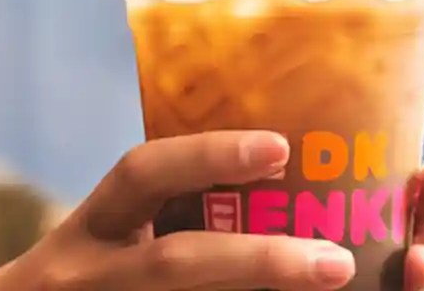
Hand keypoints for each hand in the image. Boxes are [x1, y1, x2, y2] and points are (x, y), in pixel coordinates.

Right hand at [0, 131, 423, 290]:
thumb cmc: (84, 270)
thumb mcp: (103, 231)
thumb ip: (163, 205)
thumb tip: (278, 169)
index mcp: (92, 227)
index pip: (141, 176)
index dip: (207, 157)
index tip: (278, 146)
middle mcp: (92, 273)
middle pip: (177, 266)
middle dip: (260, 261)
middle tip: (338, 261)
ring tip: (339, 285)